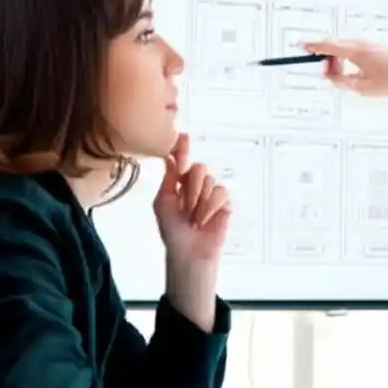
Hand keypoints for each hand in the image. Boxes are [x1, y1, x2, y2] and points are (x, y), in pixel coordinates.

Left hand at [154, 133, 230, 261]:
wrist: (189, 251)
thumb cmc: (172, 231)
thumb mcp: (163, 203)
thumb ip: (169, 179)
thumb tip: (170, 158)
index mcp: (178, 184)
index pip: (182, 161)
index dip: (183, 148)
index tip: (183, 136)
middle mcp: (196, 186)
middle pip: (199, 168)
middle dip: (191, 187)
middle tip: (185, 207)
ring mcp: (211, 194)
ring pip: (210, 180)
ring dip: (199, 202)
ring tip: (194, 218)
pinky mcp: (224, 203)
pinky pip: (221, 193)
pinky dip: (210, 207)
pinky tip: (205, 219)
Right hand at [302, 37, 387, 96]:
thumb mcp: (362, 87)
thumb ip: (342, 82)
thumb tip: (330, 76)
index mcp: (354, 51)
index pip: (326, 46)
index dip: (311, 46)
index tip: (299, 46)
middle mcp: (359, 44)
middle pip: (333, 47)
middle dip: (327, 61)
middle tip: (330, 77)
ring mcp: (367, 45)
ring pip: (344, 51)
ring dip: (340, 63)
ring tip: (349, 80)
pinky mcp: (374, 49)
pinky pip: (353, 53)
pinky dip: (349, 62)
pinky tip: (359, 75)